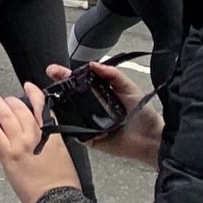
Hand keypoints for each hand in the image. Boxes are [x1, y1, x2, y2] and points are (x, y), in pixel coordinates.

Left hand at [0, 84, 82, 202]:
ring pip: (7, 117)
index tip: (29, 86)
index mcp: (52, 137)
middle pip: (22, 110)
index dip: (35, 95)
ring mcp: (21, 145)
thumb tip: (43, 133)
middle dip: (13, 100)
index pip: (43, 109)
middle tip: (7, 97)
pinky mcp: (8, 155)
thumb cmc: (63, 184)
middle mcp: (36, 138)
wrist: (57, 202)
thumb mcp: (63, 155)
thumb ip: (52, 141)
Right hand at [47, 63, 164, 165]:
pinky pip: (73, 132)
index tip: (54, 70)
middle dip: (56, 87)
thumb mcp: (129, 88)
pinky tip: (66, 118)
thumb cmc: (143, 114)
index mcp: (98, 93)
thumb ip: (113, 75)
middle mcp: (90, 107)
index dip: (64, 75)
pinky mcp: (88, 138)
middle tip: (50, 80)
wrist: (152, 139)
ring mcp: (87, 122)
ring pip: (66, 113)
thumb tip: (93, 64)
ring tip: (52, 97)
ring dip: (57, 105)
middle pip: (68, 95)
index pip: (77, 81)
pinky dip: (68, 126)